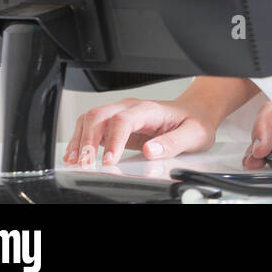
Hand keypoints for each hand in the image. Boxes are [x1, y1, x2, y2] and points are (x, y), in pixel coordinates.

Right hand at [64, 96, 218, 166]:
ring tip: (75, 160)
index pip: (124, 119)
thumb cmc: (195, 121)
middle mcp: (132, 108)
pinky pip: (92, 126)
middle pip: (101, 115)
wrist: (196, 111)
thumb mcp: (194, 134)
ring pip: (91, 118)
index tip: (109, 160)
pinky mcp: (117, 123)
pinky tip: (76, 155)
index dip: (113, 140)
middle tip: (85, 163)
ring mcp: (122, 114)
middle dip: (88, 139)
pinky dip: (80, 139)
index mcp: (150, 109)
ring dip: (80, 139)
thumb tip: (151, 152)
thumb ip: (173, 142)